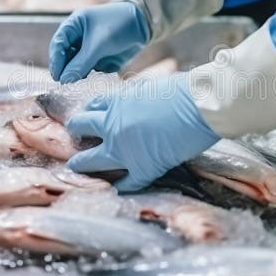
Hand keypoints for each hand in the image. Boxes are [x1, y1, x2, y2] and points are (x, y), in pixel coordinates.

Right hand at [49, 1, 149, 82]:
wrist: (144, 25)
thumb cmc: (119, 25)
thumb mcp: (98, 44)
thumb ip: (81, 63)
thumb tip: (64, 80)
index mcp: (73, 26)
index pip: (57, 45)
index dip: (56, 61)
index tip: (57, 77)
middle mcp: (78, 39)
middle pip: (65, 58)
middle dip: (66, 71)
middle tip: (66, 87)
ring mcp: (88, 50)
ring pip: (76, 67)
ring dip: (77, 77)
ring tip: (78, 88)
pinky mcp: (98, 60)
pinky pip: (89, 73)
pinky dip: (89, 79)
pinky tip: (91, 85)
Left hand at [66, 74, 220, 191]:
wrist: (200, 107)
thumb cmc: (183, 91)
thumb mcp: (149, 87)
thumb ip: (134, 97)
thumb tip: (134, 99)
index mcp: (116, 102)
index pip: (91, 108)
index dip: (88, 115)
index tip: (87, 120)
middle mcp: (112, 125)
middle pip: (79, 129)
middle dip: (75, 135)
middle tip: (75, 142)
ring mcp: (123, 150)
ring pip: (89, 161)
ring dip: (81, 164)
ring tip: (76, 168)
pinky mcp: (142, 168)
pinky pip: (124, 184)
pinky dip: (119, 186)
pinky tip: (115, 189)